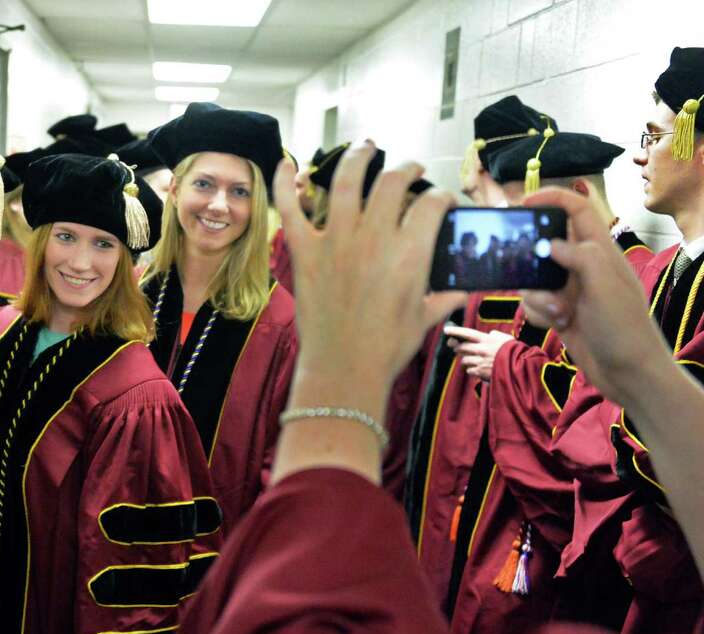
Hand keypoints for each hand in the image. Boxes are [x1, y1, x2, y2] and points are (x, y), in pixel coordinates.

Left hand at [276, 143, 463, 411]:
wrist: (343, 370)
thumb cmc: (386, 349)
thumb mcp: (425, 319)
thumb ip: (446, 296)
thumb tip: (464, 288)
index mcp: (410, 252)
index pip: (432, 204)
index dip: (442, 197)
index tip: (443, 201)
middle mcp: (374, 238)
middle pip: (393, 182)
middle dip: (407, 169)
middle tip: (411, 170)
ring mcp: (336, 242)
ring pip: (345, 181)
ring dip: (358, 157)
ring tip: (366, 147)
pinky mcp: (305, 252)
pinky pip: (290, 209)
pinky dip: (284, 183)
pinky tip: (286, 162)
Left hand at [445, 326, 513, 380]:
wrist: (521, 368)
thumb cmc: (515, 352)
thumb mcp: (506, 338)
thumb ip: (495, 335)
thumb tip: (489, 334)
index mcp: (487, 340)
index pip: (467, 333)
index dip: (455, 331)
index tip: (446, 330)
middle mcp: (481, 350)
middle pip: (460, 348)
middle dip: (458, 348)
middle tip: (458, 348)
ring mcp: (479, 362)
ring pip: (464, 360)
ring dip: (467, 360)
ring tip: (476, 360)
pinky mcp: (480, 373)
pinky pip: (469, 371)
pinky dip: (472, 370)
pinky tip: (480, 369)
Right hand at [518, 187, 667, 407]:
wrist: (628, 373)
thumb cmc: (623, 328)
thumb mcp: (604, 285)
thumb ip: (579, 255)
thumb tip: (549, 244)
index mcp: (601, 252)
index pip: (577, 210)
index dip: (552, 199)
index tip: (523, 203)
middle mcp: (584, 267)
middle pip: (546, 244)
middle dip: (530, 257)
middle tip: (516, 263)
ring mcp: (571, 290)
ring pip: (534, 278)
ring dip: (537, 296)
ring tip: (558, 313)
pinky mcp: (560, 312)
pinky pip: (535, 303)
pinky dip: (539, 313)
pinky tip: (556, 325)